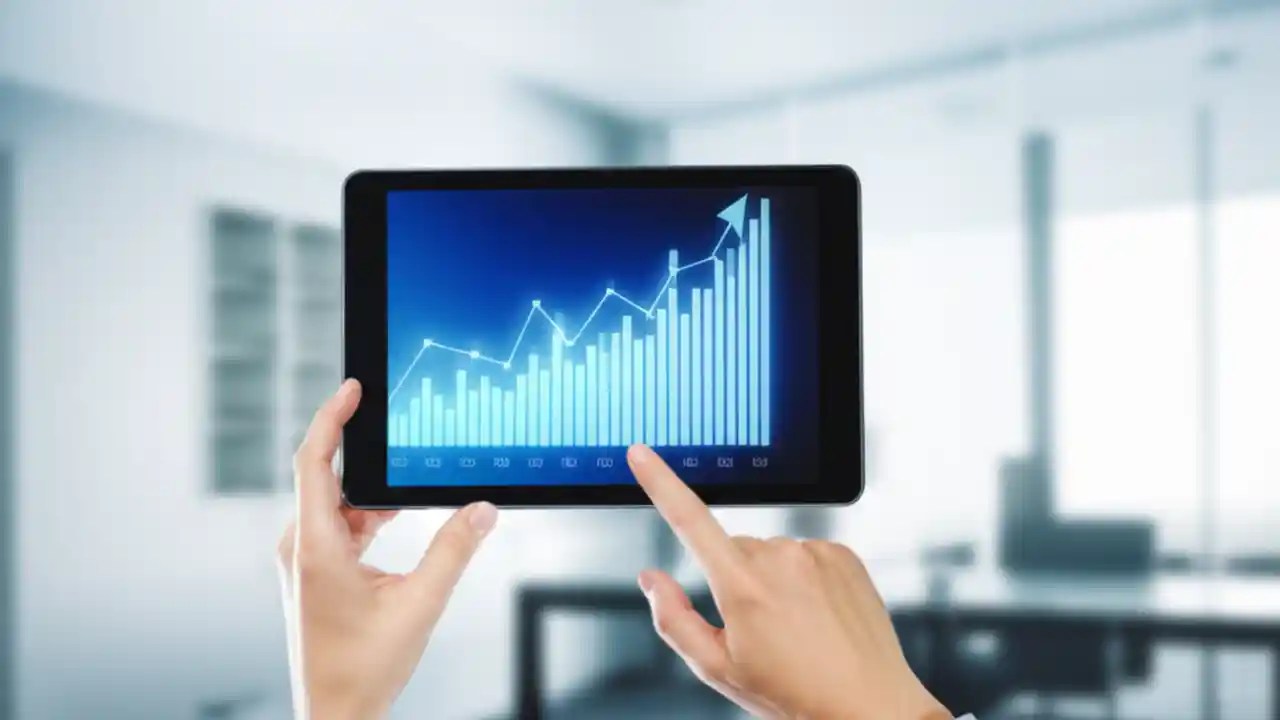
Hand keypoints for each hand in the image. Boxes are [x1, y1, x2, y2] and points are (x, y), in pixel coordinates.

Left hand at [277, 379, 497, 719]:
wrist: (335, 715)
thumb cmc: (364, 670)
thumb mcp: (420, 606)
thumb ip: (454, 552)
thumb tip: (482, 509)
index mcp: (316, 547)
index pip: (315, 462)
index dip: (331, 418)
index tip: (353, 388)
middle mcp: (302, 548)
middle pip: (328, 477)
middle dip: (369, 454)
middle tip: (401, 428)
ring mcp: (306, 562)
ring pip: (339, 505)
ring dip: (375, 493)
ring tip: (415, 483)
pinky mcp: (315, 574)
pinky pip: (341, 527)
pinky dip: (371, 516)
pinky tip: (401, 517)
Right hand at [627, 444, 948, 719]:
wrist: (868, 708)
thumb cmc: (793, 696)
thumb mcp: (718, 669)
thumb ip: (674, 619)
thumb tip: (651, 580)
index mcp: (742, 586)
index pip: (688, 519)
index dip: (659, 482)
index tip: (641, 454)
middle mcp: (780, 558)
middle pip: (733, 549)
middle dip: (734, 579)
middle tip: (759, 630)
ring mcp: (816, 552)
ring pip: (770, 552)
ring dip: (772, 580)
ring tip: (796, 628)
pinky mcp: (843, 553)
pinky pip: (805, 555)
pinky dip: (805, 579)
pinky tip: (818, 616)